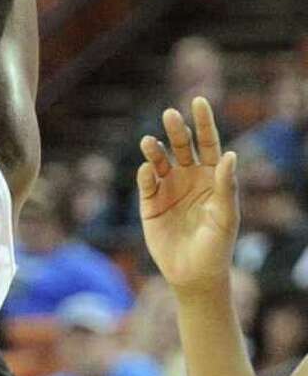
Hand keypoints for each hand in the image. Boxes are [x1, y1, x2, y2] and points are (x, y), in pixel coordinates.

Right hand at [137, 98, 239, 294]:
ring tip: (149, 141)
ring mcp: (167, 189)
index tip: (198, 101)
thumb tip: (230, 154)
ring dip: (154, 149)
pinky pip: (145, 184)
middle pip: (181, 146)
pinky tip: (147, 171)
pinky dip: (145, 175)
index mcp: (211, 177)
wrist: (194, 275)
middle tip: (170, 114)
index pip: (207, 143)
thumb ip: (226, 186)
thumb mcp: (226, 216)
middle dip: (176, 129)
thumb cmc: (217, 246)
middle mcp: (188, 177)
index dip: (203, 122)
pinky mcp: (149, 204)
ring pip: (159, 160)